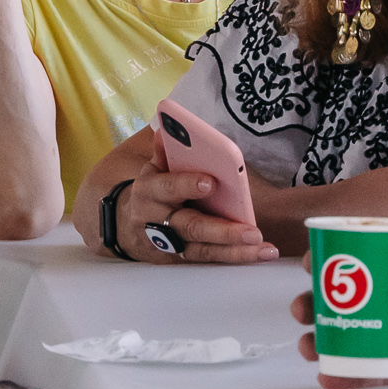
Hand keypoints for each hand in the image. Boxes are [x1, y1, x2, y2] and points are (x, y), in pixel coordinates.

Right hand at [107, 167, 277, 264]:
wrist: (124, 228)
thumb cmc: (151, 191)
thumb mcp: (152, 170)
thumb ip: (164, 152)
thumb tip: (166, 129)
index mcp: (150, 192)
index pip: (168, 187)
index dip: (187, 184)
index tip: (211, 181)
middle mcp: (157, 221)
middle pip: (191, 227)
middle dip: (222, 230)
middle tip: (252, 230)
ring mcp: (168, 244)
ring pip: (203, 250)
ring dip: (235, 251)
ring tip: (264, 248)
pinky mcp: (179, 260)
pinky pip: (208, 259)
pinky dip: (234, 257)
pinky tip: (259, 254)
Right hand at [293, 234, 387, 384]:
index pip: (377, 253)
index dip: (342, 256)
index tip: (314, 262)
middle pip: (360, 297)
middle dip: (326, 302)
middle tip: (305, 309)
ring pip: (366, 334)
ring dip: (334, 338)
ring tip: (311, 344)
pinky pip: (387, 371)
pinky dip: (358, 376)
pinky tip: (333, 378)